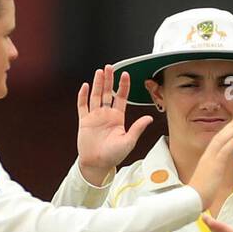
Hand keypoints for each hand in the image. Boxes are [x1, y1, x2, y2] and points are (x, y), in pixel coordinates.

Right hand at [76, 65, 152, 184]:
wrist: (97, 164)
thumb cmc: (114, 156)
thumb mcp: (128, 141)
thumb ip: (137, 128)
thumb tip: (149, 118)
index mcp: (117, 118)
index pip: (121, 97)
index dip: (123, 86)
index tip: (125, 74)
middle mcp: (106, 115)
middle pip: (107, 93)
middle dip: (109, 80)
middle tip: (110, 67)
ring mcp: (95, 117)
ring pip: (95, 96)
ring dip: (97, 84)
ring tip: (99, 72)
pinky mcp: (84, 121)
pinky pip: (83, 106)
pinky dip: (83, 96)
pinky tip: (85, 86)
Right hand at [187, 114, 232, 209]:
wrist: (191, 201)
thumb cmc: (198, 195)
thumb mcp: (207, 181)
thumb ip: (212, 175)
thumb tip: (215, 175)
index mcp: (206, 160)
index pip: (217, 142)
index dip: (227, 132)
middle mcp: (208, 156)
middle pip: (220, 136)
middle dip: (232, 125)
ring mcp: (211, 160)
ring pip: (223, 140)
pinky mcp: (214, 165)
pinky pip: (225, 150)